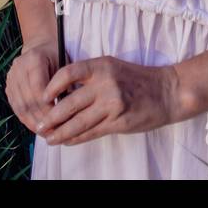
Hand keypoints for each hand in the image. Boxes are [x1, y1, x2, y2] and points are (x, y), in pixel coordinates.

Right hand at [5, 40, 60, 132]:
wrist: (39, 47)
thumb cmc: (57, 56)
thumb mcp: (65, 64)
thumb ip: (65, 84)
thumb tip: (68, 110)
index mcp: (34, 59)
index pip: (39, 89)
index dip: (48, 108)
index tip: (60, 121)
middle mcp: (18, 68)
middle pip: (28, 100)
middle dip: (42, 119)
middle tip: (55, 133)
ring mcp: (11, 78)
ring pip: (20, 106)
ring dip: (33, 123)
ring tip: (47, 134)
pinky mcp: (8, 87)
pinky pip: (16, 107)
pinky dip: (26, 119)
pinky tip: (37, 128)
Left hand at [36, 56, 184, 145]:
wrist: (167, 92)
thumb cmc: (137, 79)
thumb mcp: (112, 67)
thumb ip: (89, 76)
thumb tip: (61, 92)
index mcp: (101, 66)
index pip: (68, 73)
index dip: (52, 86)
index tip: (43, 97)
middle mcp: (106, 83)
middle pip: (70, 103)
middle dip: (51, 117)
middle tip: (39, 125)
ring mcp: (113, 104)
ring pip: (79, 122)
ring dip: (61, 132)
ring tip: (49, 138)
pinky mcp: (119, 121)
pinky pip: (92, 132)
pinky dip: (77, 138)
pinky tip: (67, 141)